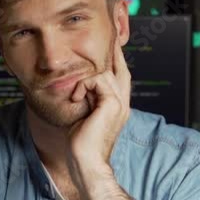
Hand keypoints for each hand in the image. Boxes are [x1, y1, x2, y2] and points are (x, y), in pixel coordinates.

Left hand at [66, 36, 131, 184]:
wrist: (86, 162)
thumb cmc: (81, 145)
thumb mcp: (84, 115)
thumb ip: (87, 99)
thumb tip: (79, 84)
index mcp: (118, 105)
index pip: (120, 76)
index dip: (116, 59)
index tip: (111, 45)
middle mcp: (123, 102)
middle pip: (121, 68)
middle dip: (114, 51)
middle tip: (109, 37)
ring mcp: (120, 102)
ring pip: (104, 72)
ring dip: (85, 80)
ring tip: (76, 96)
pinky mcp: (112, 104)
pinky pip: (96, 80)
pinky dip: (82, 87)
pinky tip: (76, 100)